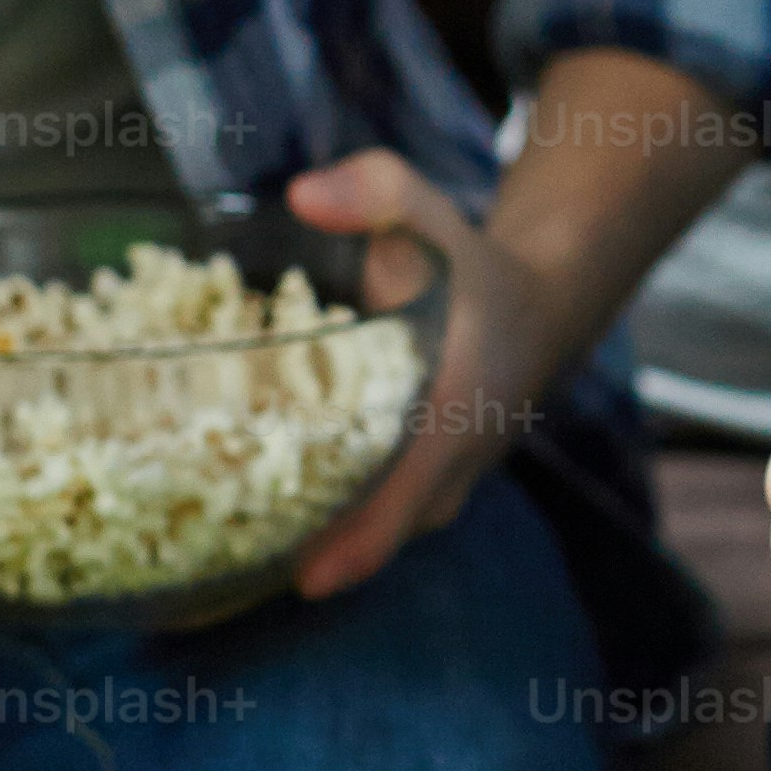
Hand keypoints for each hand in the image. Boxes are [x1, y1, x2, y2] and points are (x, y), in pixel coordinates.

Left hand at [274, 145, 531, 601]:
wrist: (542, 305)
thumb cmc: (475, 264)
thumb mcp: (431, 213)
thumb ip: (374, 191)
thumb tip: (303, 195)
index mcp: (459, 403)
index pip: (413, 488)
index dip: (362, 536)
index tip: (310, 578)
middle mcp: (456, 458)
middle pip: (385, 529)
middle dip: (317, 551)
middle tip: (229, 564)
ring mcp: (447, 480)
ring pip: (381, 532)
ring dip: (319, 545)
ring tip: (229, 556)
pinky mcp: (431, 486)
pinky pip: (380, 521)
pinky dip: (331, 528)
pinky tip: (259, 528)